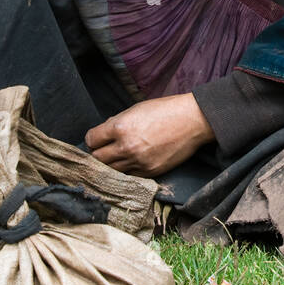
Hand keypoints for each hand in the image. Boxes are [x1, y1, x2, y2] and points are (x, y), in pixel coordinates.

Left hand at [85, 93, 214, 176]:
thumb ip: (117, 122)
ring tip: (116, 157)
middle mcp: (126, 147)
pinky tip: (131, 162)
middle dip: (98, 153)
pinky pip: (129, 175)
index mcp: (120, 127)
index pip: (91, 140)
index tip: (96, 139)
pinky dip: (127, 170)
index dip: (92, 139)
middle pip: (97, 158)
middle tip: (103, 149)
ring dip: (111, 164)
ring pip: (111, 170)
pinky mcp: (150, 171)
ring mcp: (138, 162)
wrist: (192, 120)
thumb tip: (103, 133)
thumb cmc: (165, 110)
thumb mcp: (136, 109)